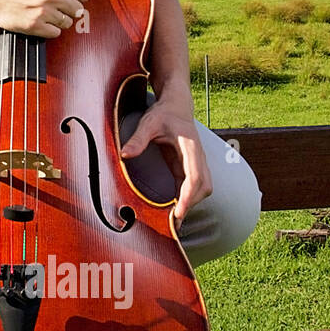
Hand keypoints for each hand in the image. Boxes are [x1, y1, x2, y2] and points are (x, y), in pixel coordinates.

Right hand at [0, 0, 100, 37]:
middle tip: (52, 3)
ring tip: (42, 10)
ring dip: (58, 19)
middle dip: (67, 8)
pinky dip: (49, 28)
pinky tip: (38, 19)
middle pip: (78, 10)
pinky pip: (55, 33)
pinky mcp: (34, 26)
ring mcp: (43, 11)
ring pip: (67, 23)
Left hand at [119, 99, 212, 224]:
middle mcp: (198, 158)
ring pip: (201, 189)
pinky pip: (190, 188)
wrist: (176, 106)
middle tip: (173, 223)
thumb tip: (125, 155)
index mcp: (191, 147)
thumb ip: (138, 139)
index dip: (189, 196)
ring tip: (172, 223)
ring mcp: (196, 164)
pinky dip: (184, 200)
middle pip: (204, 187)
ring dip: (188, 205)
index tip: (179, 212)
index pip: (196, 176)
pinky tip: (173, 213)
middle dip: (190, 204)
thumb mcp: (149, 123)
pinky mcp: (188, 168)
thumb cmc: (164, 114)